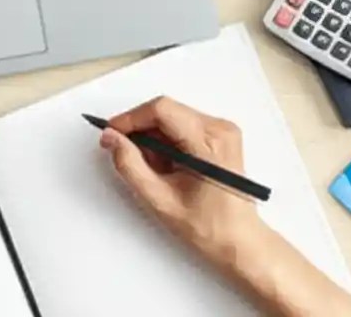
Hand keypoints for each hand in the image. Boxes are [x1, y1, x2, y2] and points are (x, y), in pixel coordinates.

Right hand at [100, 97, 350, 316]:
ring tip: (154, 169)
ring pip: (172, 117)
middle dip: (140, 130)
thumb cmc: (208, 226)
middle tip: (125, 154)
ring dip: (154, 138)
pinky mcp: (220, 135)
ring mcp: (223, 130)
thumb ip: (131, 165)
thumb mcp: (160, 199)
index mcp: (209, 143)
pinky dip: (167, 141)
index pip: (162, 110)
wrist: (239, 239)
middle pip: (166, 111)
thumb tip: (111, 138)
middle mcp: (220, 129)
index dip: (131, 118)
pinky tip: (167, 166)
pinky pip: (183, 125)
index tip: (111, 133)